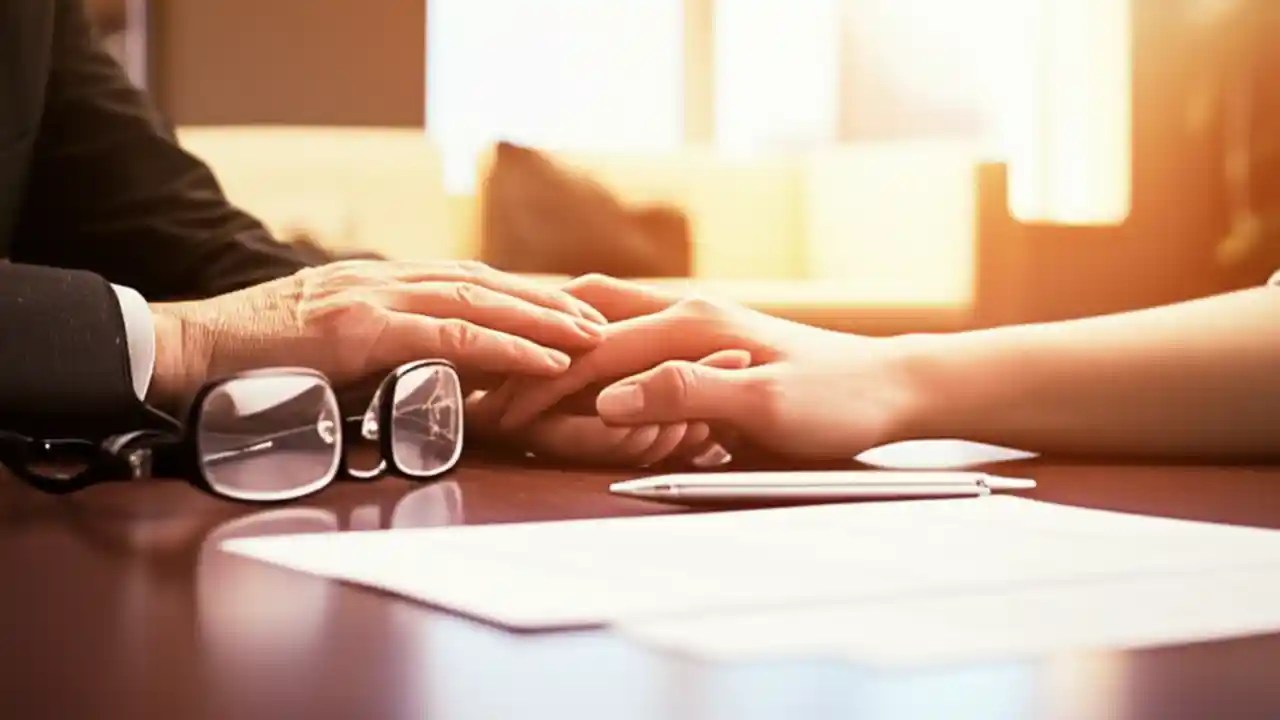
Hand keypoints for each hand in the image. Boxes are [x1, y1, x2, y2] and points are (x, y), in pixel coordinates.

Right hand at [146, 260, 606, 411]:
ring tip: (593, 339)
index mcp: (380, 282)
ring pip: (481, 303)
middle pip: (488, 284)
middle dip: (551, 303)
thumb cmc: (257, 360)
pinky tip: (546, 361)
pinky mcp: (363, 329)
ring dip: (544, 321)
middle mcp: (386, 278)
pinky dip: (506, 348)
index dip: (525, 295)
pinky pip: (452, 337)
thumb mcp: (329, 348)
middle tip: (604, 321)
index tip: (571, 310)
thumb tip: (427, 380)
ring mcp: (376, 298)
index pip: (469, 281)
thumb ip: (378, 352)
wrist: (189, 350)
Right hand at [493, 277, 921, 459]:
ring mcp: (697, 322)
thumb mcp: (768, 406)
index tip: (499, 413)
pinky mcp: (707, 341)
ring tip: (518, 371)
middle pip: (588, 313)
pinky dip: (595, 347)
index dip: (544, 386)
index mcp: (693, 325)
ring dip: (563, 343)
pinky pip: (633, 334)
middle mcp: (688, 313)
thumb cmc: (838, 399)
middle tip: (492, 386)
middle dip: (538, 350)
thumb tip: (611, 398)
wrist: (893, 385)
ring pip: (607, 315)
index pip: (596, 353)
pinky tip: (580, 364)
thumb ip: (688, 393)